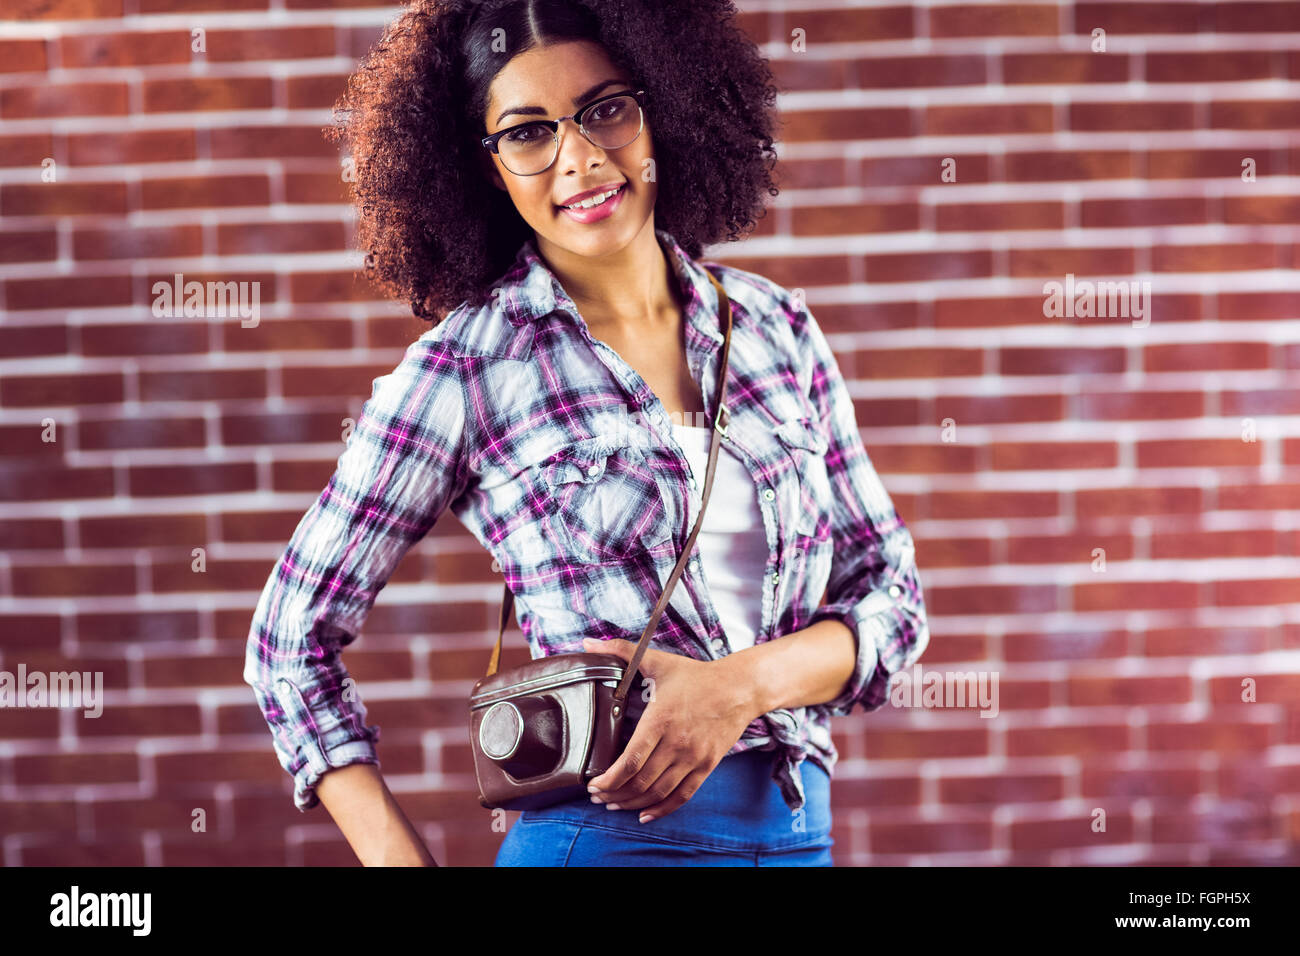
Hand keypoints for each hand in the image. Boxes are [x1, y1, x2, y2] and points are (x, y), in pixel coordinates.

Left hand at [581, 637, 757, 823]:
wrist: (740, 688)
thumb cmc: (696, 676)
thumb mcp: (658, 661)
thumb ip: (621, 651)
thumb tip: (589, 642)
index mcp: (661, 719)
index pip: (631, 762)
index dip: (608, 780)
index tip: (592, 785)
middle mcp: (677, 743)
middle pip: (640, 782)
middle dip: (613, 795)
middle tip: (597, 797)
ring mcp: (693, 758)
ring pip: (658, 793)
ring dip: (632, 803)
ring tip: (614, 805)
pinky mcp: (706, 767)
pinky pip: (682, 796)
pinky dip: (662, 810)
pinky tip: (645, 815)